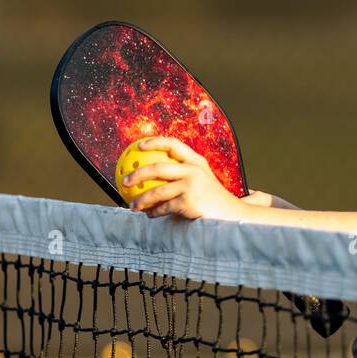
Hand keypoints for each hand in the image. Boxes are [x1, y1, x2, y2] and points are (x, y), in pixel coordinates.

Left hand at [124, 137, 247, 221]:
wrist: (231, 214)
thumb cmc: (211, 198)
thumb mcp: (201, 180)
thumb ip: (183, 174)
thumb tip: (154, 175)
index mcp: (196, 161)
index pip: (174, 144)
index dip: (155, 142)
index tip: (139, 146)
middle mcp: (194, 170)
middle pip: (158, 168)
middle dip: (138, 174)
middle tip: (125, 180)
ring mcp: (191, 186)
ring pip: (157, 192)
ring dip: (141, 200)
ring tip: (132, 206)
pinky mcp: (188, 202)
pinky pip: (164, 207)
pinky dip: (154, 212)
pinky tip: (149, 215)